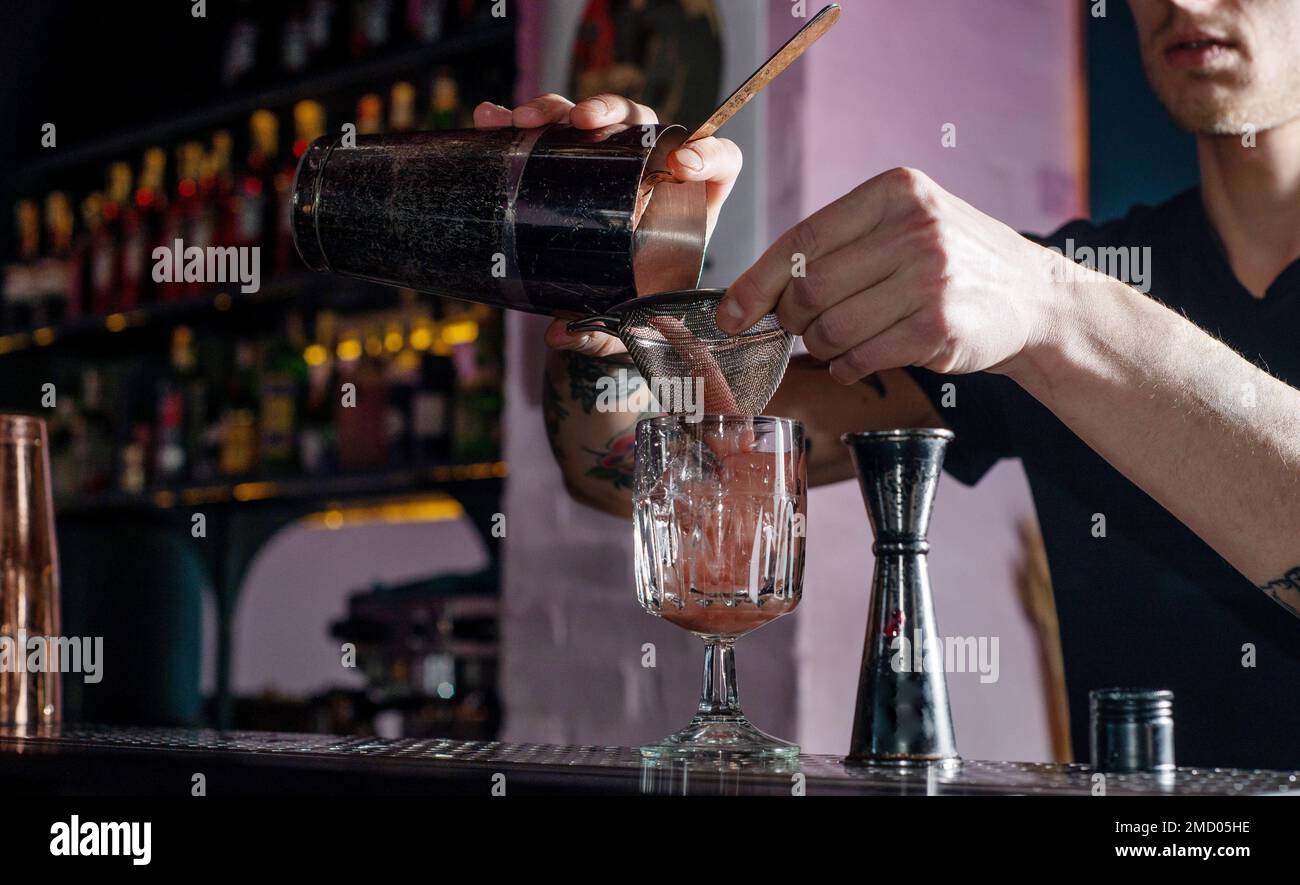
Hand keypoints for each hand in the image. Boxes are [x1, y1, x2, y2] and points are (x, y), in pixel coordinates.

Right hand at [475, 93, 742, 357]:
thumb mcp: (627, 324)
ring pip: (594, 118)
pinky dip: (519, 123)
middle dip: (614, 112)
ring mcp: (611, 161)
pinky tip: (491, 122)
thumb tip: (561, 332)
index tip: (683, 165)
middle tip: (586, 123)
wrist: (601, 308)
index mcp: (690, 206)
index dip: (710, 153)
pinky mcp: (572, 160)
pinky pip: (549, 130)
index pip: (720, 161)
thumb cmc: (630, 310)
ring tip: (526, 120)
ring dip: (558, 110)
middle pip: (645, 122)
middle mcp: (653, 173)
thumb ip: (603, 330)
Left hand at [718, 167, 1067, 383]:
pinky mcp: (939, 326)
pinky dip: (850, 367)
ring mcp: (930, 277)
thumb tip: (756, 292)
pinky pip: (860, 357)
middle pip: (808, 289)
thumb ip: (839, 244)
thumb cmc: (952, 264)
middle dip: (795, 320)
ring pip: (830, 329)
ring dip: (823, 348)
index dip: (757, 283)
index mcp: (895, 191)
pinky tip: (863, 359)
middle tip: (807, 327)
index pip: (802, 239)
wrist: (1034, 297)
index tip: (732, 313)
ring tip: (843, 342)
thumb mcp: (905, 225)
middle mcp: (914, 228)